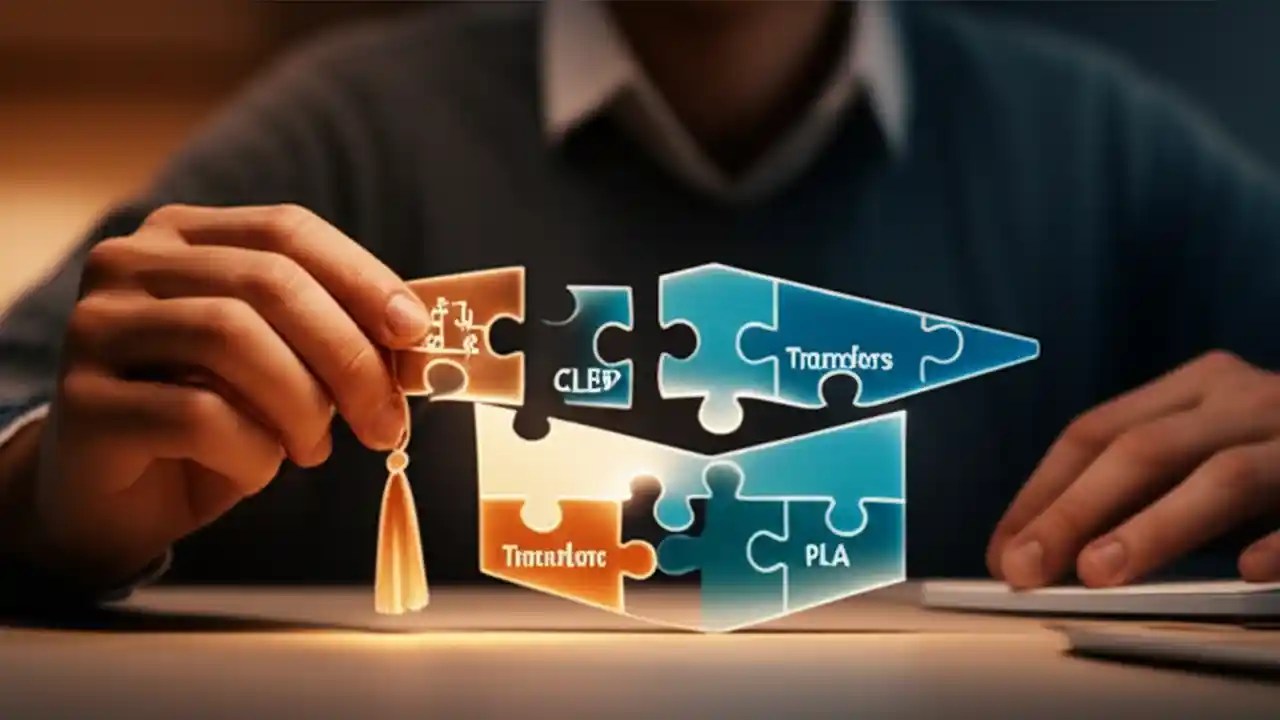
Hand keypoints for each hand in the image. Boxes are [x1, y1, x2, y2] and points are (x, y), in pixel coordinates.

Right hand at [16, 204, 429, 586]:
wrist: (113, 504)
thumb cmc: (211, 426)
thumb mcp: (279, 366)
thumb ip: (331, 333)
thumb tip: (415, 331)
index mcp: (183, 236)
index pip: (287, 229)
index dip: (362, 278)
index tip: (414, 332)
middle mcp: (128, 263)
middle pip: (269, 282)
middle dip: (349, 356)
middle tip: (387, 421)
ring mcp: (96, 327)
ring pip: (232, 338)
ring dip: (302, 406)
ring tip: (313, 449)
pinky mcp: (82, 401)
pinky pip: (197, 415)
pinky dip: (253, 451)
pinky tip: (256, 468)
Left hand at [988, 351, 1279, 587]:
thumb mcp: (1208, 453)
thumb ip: (1145, 487)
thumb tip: (1046, 546)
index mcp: (1198, 388)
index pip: (1095, 432)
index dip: (1041, 492)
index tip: (1002, 551)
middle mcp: (1247, 398)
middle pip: (1142, 449)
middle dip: (1073, 512)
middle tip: (1024, 569)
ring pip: (1222, 475)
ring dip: (1156, 528)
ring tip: (1100, 574)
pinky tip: (1249, 568)